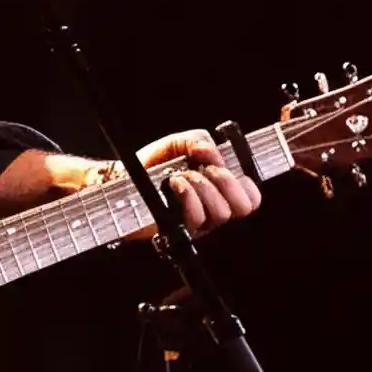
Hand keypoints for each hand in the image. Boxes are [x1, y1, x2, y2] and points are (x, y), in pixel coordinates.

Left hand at [135, 129, 262, 237]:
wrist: (121, 180)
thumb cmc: (151, 165)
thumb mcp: (176, 144)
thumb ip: (196, 140)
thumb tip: (210, 151)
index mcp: (218, 192)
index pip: (250, 199)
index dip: (245, 185)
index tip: (225, 168)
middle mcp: (211, 210)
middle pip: (241, 208)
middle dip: (227, 183)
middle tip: (207, 170)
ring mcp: (196, 224)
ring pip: (220, 213)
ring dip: (202, 187)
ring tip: (181, 176)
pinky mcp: (179, 230)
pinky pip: (196, 218)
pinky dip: (187, 195)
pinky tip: (173, 183)